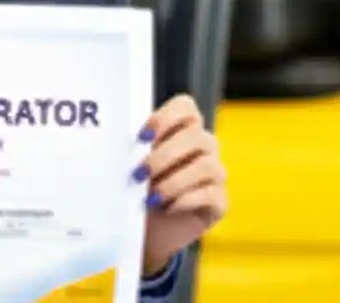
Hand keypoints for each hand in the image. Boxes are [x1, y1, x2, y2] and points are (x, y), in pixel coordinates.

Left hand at [134, 94, 227, 276]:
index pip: (186, 108)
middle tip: (139, 173)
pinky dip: (186, 200)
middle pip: (195, 136)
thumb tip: (120, 147)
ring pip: (206, 165)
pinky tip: (168, 208)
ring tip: (151, 197)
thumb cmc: (139, 192)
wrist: (149, 232)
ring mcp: (215, 174)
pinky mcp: (219, 202)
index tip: (142, 137)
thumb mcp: (132, 169)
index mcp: (182, 129)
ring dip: (174, 181)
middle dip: (164, 155)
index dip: (166, 117)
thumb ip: (133, 153)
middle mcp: (204, 147)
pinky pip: (211, 194)